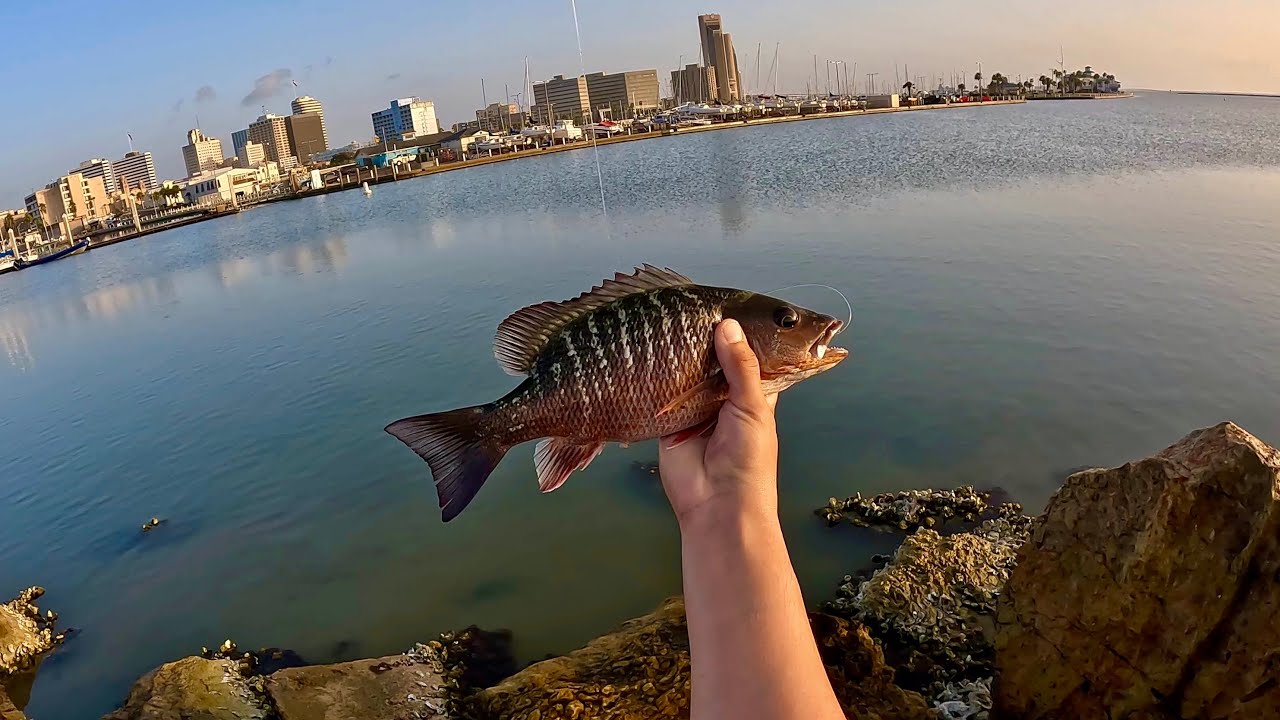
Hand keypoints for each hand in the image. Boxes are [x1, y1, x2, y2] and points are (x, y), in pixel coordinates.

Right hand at [659, 319, 779, 528]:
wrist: (718, 506)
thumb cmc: (749, 461)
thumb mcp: (753, 405)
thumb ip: (740, 365)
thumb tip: (727, 326)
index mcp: (754, 392)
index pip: (749, 354)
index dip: (742, 332)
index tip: (728, 305)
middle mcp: (724, 397)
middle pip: (713, 359)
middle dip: (704, 341)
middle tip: (692, 311)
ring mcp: (696, 408)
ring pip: (687, 373)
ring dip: (680, 357)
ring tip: (670, 325)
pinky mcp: (669, 420)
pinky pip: (662, 393)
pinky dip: (657, 379)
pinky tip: (650, 354)